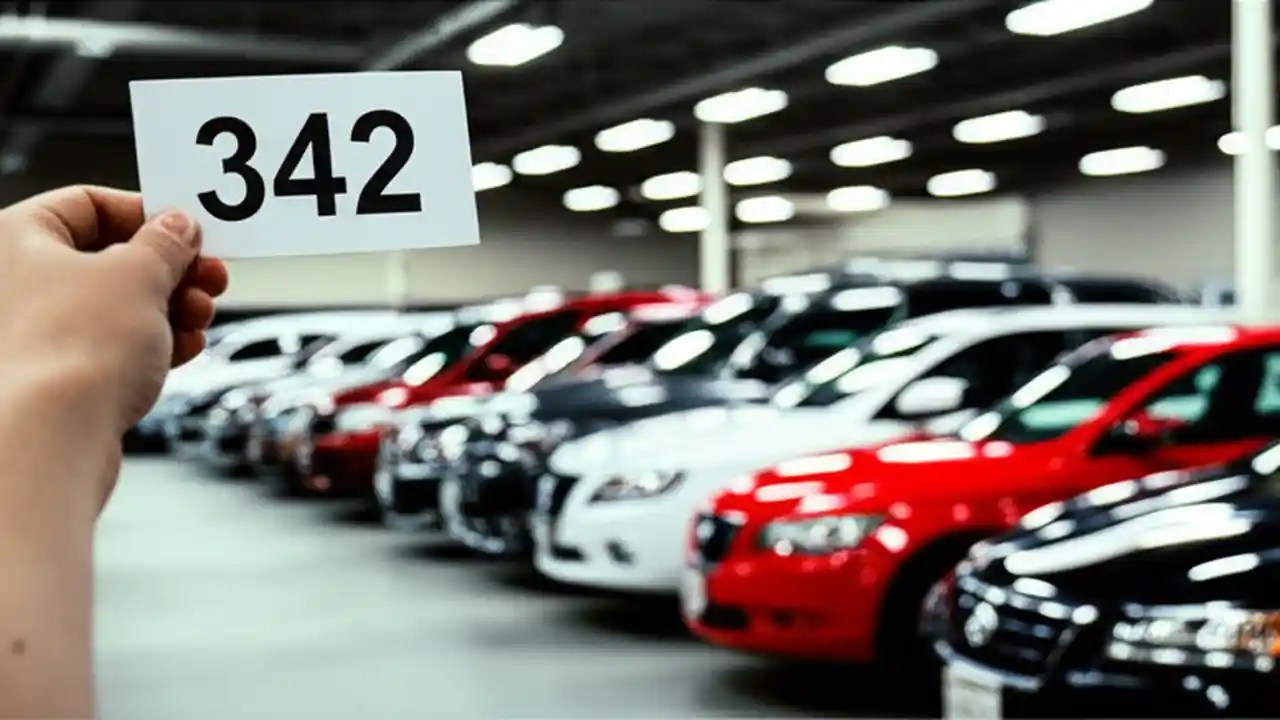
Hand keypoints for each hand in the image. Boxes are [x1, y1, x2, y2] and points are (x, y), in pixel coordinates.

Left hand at [0, 185, 228, 433]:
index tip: (188, 231)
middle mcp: (11, 281)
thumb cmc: (74, 349)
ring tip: (200, 318)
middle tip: (209, 277)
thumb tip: (177, 225)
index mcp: (14, 237)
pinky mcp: (49, 376)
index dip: (147, 214)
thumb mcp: (141, 273)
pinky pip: (106, 345)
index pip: (89, 203)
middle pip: (107, 257)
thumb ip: (167, 241)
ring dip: (169, 308)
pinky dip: (148, 343)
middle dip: (170, 270)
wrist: (49, 439)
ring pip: (112, 304)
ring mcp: (27, 332)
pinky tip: (183, 349)